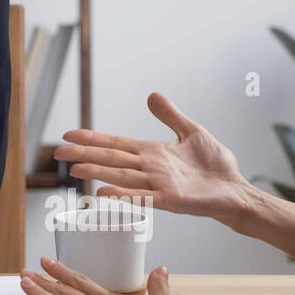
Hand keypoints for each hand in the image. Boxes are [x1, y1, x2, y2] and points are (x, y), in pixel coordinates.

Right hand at [54, 92, 253, 224]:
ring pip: (122, 177)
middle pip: (111, 160)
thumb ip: (170, 116)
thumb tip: (151, 95)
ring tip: (75, 170)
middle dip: (84, 155)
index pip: (115, 144)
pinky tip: (104, 192)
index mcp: (152, 153)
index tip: (69, 135)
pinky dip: (123, 195)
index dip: (92, 139)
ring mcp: (159, 185)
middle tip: (58, 152)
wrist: (236, 190)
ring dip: (98, 173)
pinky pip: (144, 197)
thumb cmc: (215, 166)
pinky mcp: (171, 200)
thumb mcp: (192, 132)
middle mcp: (150, 169)